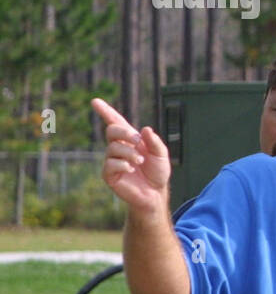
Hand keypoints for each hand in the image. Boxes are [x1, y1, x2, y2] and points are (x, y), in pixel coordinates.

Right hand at [93, 98, 170, 212]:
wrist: (155, 193)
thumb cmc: (158, 172)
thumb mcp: (161, 154)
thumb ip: (155, 142)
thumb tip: (145, 129)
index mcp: (131, 140)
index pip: (116, 123)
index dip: (106, 111)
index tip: (95, 101)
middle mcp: (119, 148)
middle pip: (112, 131)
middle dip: (124, 133)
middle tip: (137, 142)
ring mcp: (112, 160)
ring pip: (113, 148)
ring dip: (129, 153)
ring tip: (139, 162)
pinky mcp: (109, 174)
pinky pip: (110, 164)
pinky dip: (122, 165)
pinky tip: (131, 170)